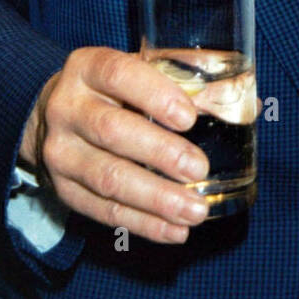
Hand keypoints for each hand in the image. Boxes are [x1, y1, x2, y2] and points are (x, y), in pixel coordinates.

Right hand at [19, 47, 210, 243]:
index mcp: (88, 67)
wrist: (52, 115)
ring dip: (155, 198)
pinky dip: (143, 224)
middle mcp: (67, 108)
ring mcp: (60, 152)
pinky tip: (175, 231)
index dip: (155, 95)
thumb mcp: (140, 69)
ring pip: (107, 178)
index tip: (189, 117)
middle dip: (160, 153)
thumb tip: (246, 100)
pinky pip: (103, 211)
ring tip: (195, 210)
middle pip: (111, 131)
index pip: (118, 75)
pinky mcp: (63, 189)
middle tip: (198, 169)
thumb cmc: (114, 88)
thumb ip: (187, 78)